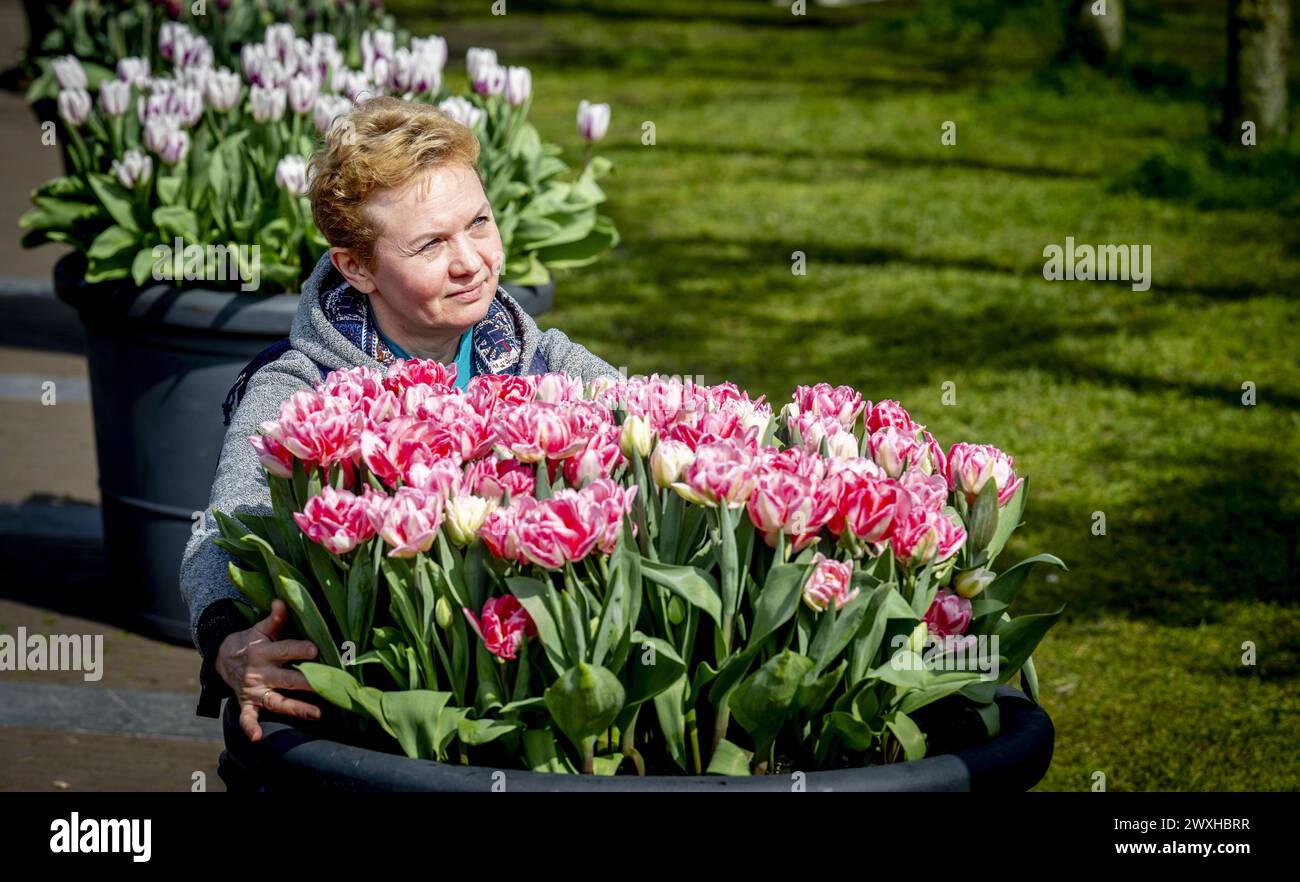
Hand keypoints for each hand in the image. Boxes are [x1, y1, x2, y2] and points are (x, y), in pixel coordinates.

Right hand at [216, 599, 320, 741]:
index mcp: (265, 651)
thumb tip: (282, 601)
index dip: (300, 649)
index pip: (285, 650)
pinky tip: (257, 737)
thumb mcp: (260, 628)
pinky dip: (250, 728)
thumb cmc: (250, 641)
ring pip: (276, 701)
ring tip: (316, 714)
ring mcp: (254, 690)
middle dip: (306, 682)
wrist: (221, 657)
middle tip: (326, 686)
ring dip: (296, 708)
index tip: (315, 650)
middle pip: (286, 678)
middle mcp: (260, 672)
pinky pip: (247, 717)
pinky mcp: (247, 703)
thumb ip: (274, 618)